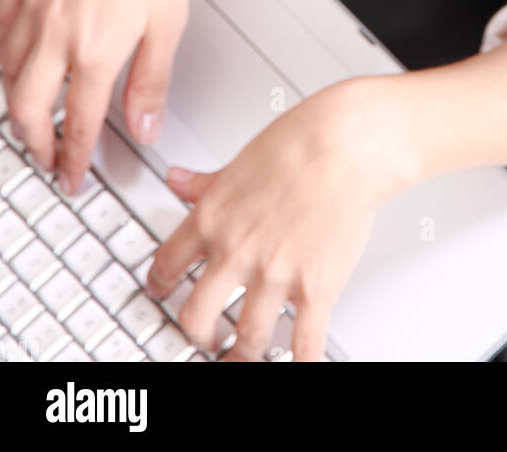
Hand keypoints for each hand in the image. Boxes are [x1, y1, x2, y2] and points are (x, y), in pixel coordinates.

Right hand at [0, 0, 191, 190]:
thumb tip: (146, 125)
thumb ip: (152, 80)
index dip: (76, 158)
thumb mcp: (170, 20)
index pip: (79, 124)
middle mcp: (54, 33)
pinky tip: (9, 60)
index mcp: (95, 50)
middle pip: (29, 111)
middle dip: (37, 144)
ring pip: (6, 73)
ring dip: (17, 102)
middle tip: (48, 157)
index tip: (74, 175)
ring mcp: (31, 5)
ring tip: (32, 115)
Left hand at [145, 78, 412, 362]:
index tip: (162, 292)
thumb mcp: (239, 160)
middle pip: (196, 318)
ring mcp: (275, 275)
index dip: (159, 285)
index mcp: (212, 219)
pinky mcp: (315, 287)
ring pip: (246, 340)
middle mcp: (236, 253)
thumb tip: (179, 180)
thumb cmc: (300, 142)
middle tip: (205, 338)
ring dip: (243, 355)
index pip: (167, 264)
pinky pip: (303, 343)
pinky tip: (297, 365)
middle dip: (198, 335)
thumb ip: (205, 182)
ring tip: (245, 355)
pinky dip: (300, 363)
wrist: (346, 144)